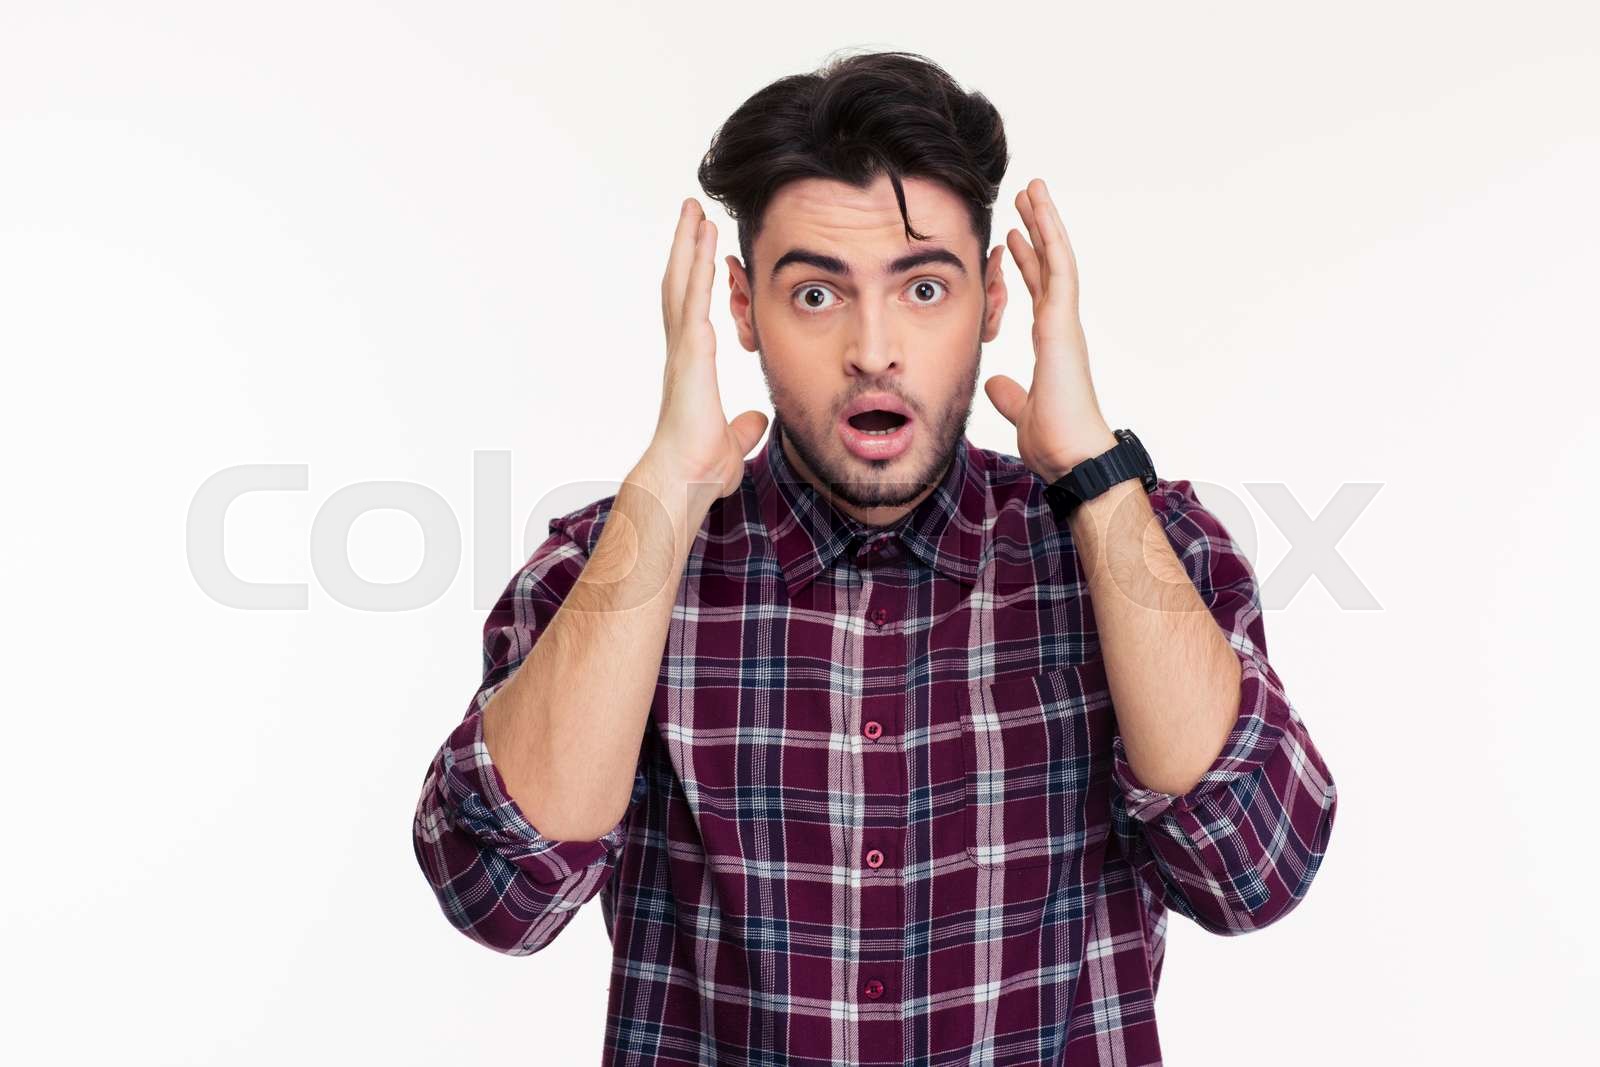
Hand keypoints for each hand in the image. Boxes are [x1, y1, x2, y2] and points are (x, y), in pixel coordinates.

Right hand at [642, 198, 769, 509]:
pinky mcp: (691, 349)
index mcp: (692, 366)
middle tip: (692, 213)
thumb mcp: (732, 441)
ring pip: (683, 282)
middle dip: (686, 248)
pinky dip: (699, 265)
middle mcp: (682, 349)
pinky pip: (695, 297)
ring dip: (688, 244)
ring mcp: (683, 346)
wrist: (682, 478)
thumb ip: (744, 427)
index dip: (694, 279)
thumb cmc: (700, 467)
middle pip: (681, 286)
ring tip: (695, 210)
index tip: (702, 253)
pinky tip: (703, 238)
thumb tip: (757, 421)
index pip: (692, 311)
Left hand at [984, 179, 1117, 482]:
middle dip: (1036, 231)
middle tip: (1025, 197)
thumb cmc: (1055, 443)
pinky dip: (1050, 241)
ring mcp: (1065, 324)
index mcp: (1052, 344)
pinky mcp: (1064, 326)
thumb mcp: (1020, 412)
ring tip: (1032, 188)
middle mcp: (1062, 328)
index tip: (1014, 240)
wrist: (1073, 460)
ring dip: (1045, 222)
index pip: (1039, 293)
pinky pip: (1059, 273)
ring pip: (1058, 260)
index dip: (1027, 264)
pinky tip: (1040, 214)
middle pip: (1049, 267)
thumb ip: (1010, 395)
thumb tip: (996, 385)